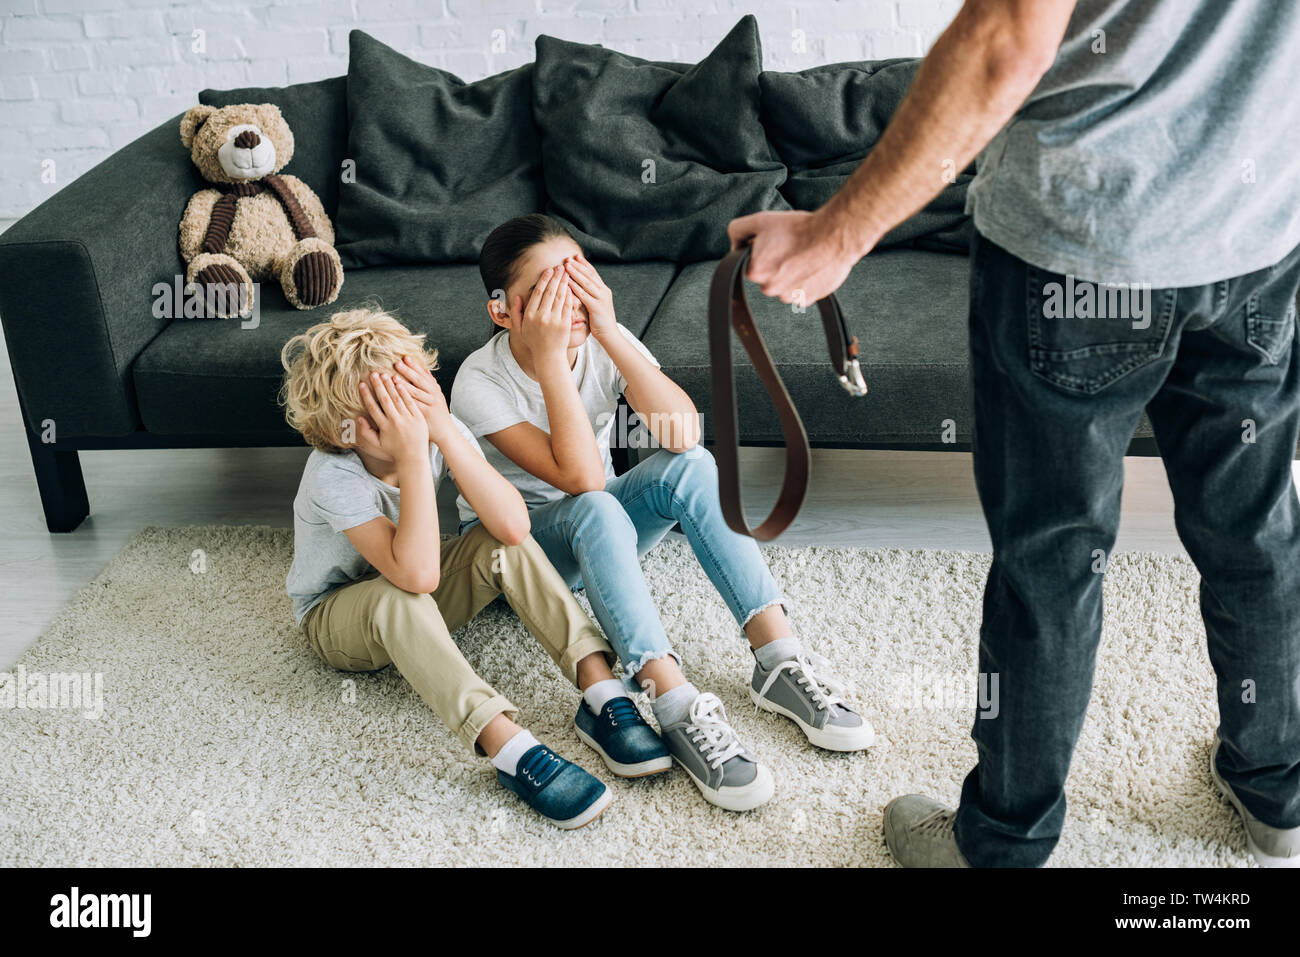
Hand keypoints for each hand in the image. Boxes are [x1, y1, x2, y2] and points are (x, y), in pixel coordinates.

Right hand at [359, 371, 428, 464]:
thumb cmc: (394, 450)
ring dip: (390, 385)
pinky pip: (410, 402)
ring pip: (397, 398)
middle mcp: (395, 421)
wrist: (414, 457)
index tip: (361, 384)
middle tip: (373, 373)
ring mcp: (407, 419)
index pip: (373, 407)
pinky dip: (404, 392)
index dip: (366, 395)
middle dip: (378, 385)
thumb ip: (366, 432)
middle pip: (384, 399)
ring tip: (385, 374)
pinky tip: (399, 382)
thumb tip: (358, 418)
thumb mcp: (378, 444)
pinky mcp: (418, 417)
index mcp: (384, 427)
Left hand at [393, 354, 452, 439]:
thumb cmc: (438, 414)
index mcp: (435, 389)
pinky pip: (413, 406)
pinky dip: (404, 400)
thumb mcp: (437, 396)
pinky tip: (395, 396)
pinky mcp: (425, 415)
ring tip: (393, 378)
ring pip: (416, 393)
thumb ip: (430, 383)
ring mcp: (430, 405)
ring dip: (404, 385)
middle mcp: (434, 395)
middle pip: (420, 381)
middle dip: (408, 371)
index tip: (405, 357)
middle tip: (397, 363)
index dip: (415, 365)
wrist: (445, 432)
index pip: (424, 374)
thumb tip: (424, 368)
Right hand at [517, 265, 574, 358]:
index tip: (549, 270)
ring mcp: (553, 320)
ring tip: (566, 273)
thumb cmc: (534, 341)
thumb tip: (516, 296)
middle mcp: (541, 316)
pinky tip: (571, 287)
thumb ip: (516, 312)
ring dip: (563, 283)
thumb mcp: (520, 328)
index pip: (538, 292)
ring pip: (559, 297)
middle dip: (555, 277)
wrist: (548, 357)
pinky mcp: (564, 324)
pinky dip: (569, 295)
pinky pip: (567, 306)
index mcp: (530, 315)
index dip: (544, 279)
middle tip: (560, 266)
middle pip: (549, 292)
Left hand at [562, 253, 615, 338]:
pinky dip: (575, 287)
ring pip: (587, 282)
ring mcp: (601, 299)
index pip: (593, 273)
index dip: (584, 264)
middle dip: (578, 265)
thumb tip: (579, 286)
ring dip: (576, 273)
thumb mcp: (596, 305)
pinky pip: (584, 295)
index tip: (575, 256)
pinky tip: (567, 282)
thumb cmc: (600, 322)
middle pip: (590, 275)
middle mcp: (604, 292)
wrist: (610, 335)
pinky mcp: (597, 307)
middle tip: (568, 258)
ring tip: (566, 265)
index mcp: (604, 290)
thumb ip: (590, 295)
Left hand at [726, 210, 863, 304]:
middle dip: (776, 264)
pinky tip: (811, 265)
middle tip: (790, 248)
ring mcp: (789, 297)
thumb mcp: (760, 220)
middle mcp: (770, 288)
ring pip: (784, 286)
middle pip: (768, 277)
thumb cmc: (798, 227)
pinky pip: (800, 292)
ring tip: (803, 256)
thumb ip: (737, 231)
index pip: (752, 264)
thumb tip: (735, 247)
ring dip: (791, 274)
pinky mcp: (807, 299)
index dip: (763, 251)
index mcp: (755, 271)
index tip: (776, 243)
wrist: (834, 235)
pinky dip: (805, 281)